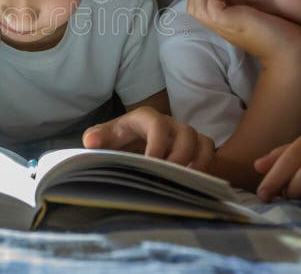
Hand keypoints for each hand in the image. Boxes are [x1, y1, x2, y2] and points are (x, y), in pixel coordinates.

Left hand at [83, 106, 214, 170]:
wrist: (129, 145)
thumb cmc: (118, 141)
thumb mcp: (105, 138)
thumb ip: (98, 137)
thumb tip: (91, 141)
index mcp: (145, 118)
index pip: (156, 124)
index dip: (157, 144)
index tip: (151, 165)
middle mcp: (169, 123)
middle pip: (186, 133)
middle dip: (179, 157)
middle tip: (166, 178)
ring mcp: (185, 133)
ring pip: (202, 142)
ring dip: (196, 163)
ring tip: (182, 182)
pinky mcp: (195, 145)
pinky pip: (209, 151)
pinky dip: (205, 165)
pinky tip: (192, 182)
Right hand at [188, 0, 300, 60]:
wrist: (287, 48)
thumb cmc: (274, 30)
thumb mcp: (250, 13)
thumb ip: (238, 3)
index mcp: (221, 22)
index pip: (194, 7)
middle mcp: (217, 25)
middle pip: (190, 6)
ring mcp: (222, 25)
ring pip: (195, 6)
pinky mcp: (230, 23)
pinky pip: (210, 6)